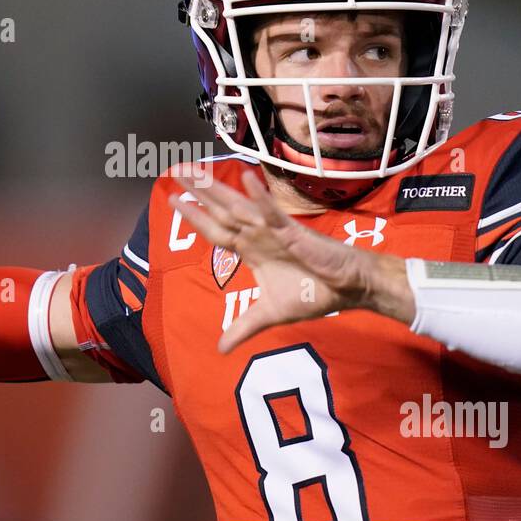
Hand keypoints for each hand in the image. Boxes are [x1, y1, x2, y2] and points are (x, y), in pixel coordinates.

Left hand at [169, 169, 412, 352]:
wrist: (347, 287)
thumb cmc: (313, 292)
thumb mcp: (270, 314)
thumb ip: (244, 327)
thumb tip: (220, 350)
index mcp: (251, 249)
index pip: (216, 230)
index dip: (195, 216)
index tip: (173, 199)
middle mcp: (258, 234)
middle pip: (221, 210)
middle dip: (198, 192)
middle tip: (175, 170)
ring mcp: (273, 230)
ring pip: (239, 206)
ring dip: (217, 189)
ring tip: (195, 170)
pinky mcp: (293, 232)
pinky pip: (273, 213)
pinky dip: (259, 197)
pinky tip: (246, 178)